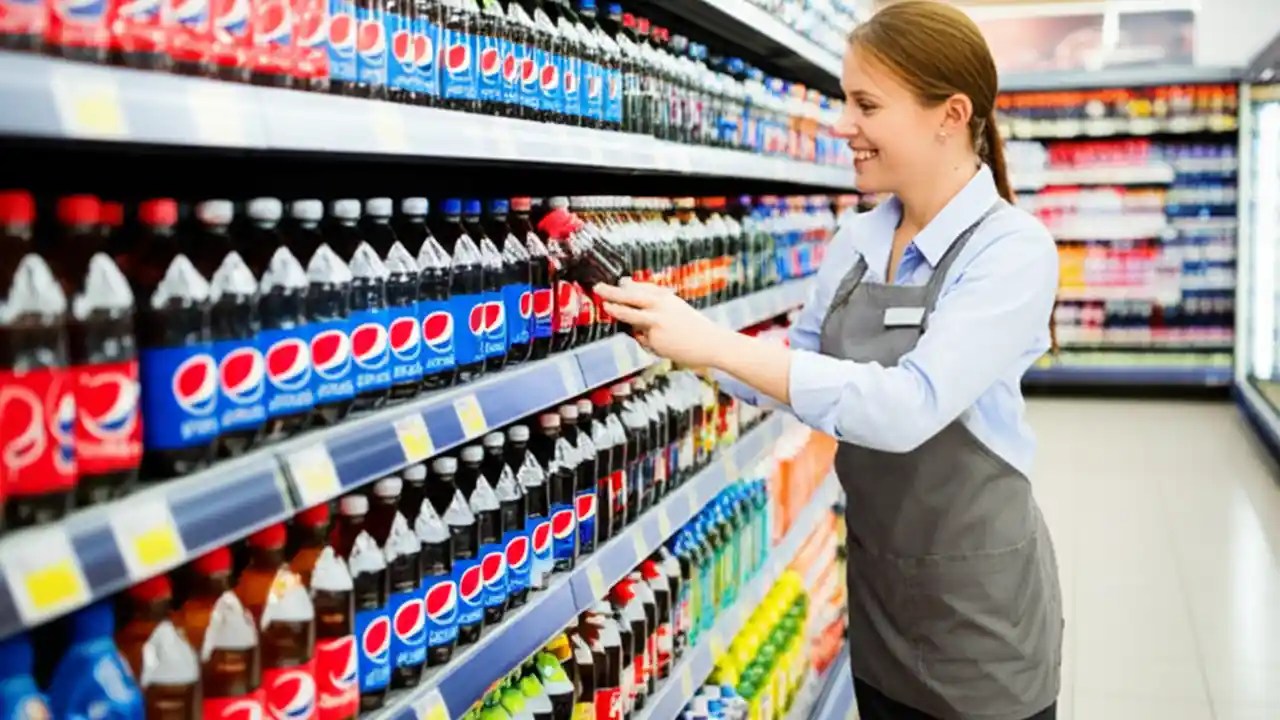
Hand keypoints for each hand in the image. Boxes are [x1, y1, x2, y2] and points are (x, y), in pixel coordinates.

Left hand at [595, 281, 730, 367]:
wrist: (711, 343)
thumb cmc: (692, 327)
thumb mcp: (675, 309)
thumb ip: (655, 302)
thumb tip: (631, 293)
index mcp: (665, 297)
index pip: (640, 288)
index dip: (624, 286)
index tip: (612, 283)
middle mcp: (660, 306)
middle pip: (630, 296)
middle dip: (612, 292)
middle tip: (597, 288)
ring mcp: (656, 322)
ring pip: (631, 315)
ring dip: (616, 309)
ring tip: (605, 306)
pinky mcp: (656, 339)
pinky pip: (643, 340)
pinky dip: (647, 342)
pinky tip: (665, 346)